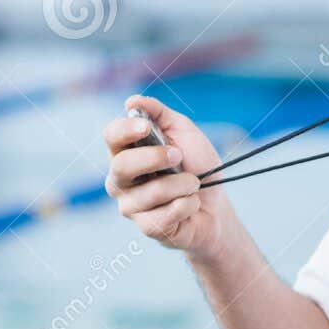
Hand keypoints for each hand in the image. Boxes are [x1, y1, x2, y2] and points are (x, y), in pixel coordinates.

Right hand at [103, 95, 231, 256]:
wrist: (217, 205)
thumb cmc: (197, 166)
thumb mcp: (184, 133)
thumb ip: (159, 114)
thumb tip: (132, 101)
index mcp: (127, 151)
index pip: (112, 136)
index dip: (125, 130)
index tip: (145, 127)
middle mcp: (121, 179)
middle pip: (122, 166)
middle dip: (155, 158)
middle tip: (179, 156)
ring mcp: (131, 205)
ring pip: (151, 192)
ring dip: (183, 184)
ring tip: (193, 184)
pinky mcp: (147, 227)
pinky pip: (165, 214)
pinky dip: (188, 204)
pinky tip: (191, 204)